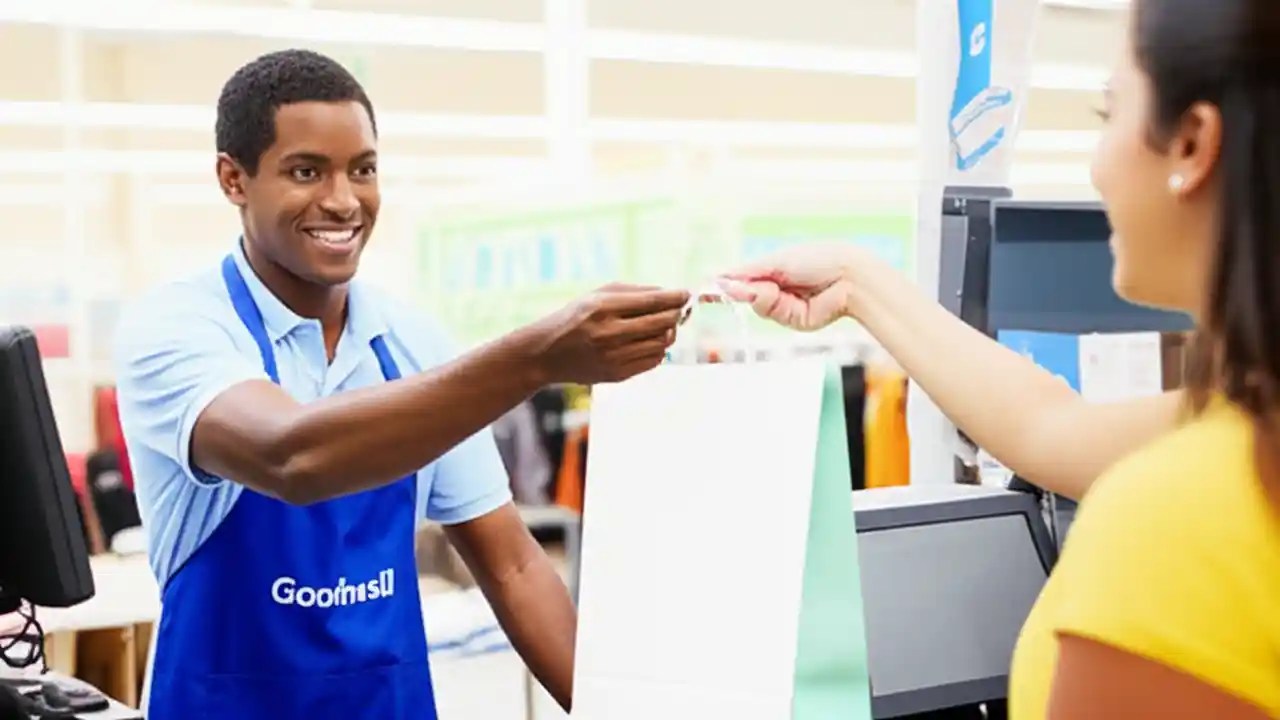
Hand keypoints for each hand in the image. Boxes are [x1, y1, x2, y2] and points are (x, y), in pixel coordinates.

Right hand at [532, 283, 690, 383]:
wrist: (546, 353)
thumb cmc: (575, 318)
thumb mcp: (597, 295)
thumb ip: (634, 292)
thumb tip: (672, 295)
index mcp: (603, 307)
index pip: (653, 301)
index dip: (675, 297)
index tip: (686, 294)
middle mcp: (609, 333)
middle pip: (662, 323)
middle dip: (676, 314)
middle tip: (679, 310)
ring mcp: (614, 357)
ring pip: (661, 343)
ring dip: (668, 332)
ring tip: (663, 325)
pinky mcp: (617, 375)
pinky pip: (654, 361)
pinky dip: (658, 349)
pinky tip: (648, 342)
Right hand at [717, 243, 863, 331]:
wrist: (847, 277)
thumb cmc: (817, 259)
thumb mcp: (777, 262)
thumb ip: (748, 274)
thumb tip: (720, 279)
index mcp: (770, 269)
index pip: (740, 278)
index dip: (722, 284)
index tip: (703, 288)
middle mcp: (774, 288)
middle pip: (743, 295)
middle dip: (738, 290)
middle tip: (730, 287)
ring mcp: (782, 305)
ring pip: (755, 306)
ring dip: (759, 296)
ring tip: (776, 287)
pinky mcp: (791, 320)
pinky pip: (771, 314)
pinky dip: (771, 305)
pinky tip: (781, 296)